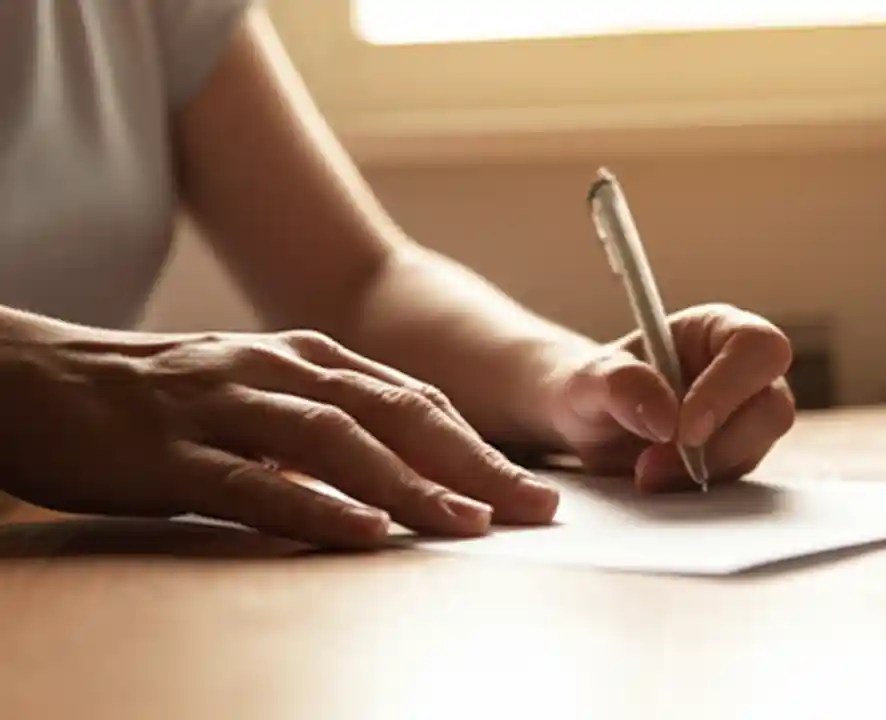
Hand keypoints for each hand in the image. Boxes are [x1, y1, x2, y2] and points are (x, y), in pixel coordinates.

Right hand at [0, 327, 557, 547]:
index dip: (475, 443)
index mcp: (302, 356)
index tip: (529, 487)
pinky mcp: (172, 453)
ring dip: (409, 482)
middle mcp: (275, 370)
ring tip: (467, 523)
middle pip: (394, 413)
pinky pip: (254, 482)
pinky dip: (314, 506)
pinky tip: (364, 532)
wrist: (36, 379)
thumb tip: (397, 470)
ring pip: (335, 441)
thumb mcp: (254, 392)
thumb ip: (321, 420)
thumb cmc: (158, 396)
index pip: (410, 398)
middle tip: (530, 508)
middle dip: (470, 462)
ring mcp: (223, 407)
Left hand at [545, 304, 795, 490]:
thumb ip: (618, 384)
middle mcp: (742, 372)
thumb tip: (664, 417)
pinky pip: (737, 478)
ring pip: (757, 449)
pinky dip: (697, 487)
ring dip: (703, 470)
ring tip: (645, 472)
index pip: (757, 346)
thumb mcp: (588, 380)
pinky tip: (659, 481)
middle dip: (718, 443)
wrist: (589, 426)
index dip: (732, 386)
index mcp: (716, 330)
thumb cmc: (595, 387)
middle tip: (655, 462)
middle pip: (772, 407)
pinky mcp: (736, 457)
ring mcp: (745, 418)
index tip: (686, 427)